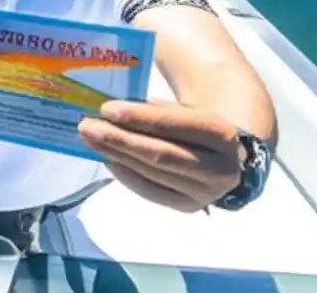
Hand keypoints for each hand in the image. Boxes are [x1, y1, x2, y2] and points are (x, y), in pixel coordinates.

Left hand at [78, 99, 244, 212]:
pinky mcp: (190, 206)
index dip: (139, 117)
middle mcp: (219, 167)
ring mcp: (206, 192)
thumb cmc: (197, 127)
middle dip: (119, 139)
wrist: (229, 158)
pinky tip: (108, 159)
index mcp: (221, 134)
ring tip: (91, 140)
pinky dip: (126, 175)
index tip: (106, 109)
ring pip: (153, 172)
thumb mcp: (186, 110)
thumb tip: (110, 112)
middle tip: (87, 126)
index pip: (175, 124)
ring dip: (116, 155)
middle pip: (160, 153)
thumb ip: (155, 110)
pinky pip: (151, 191)